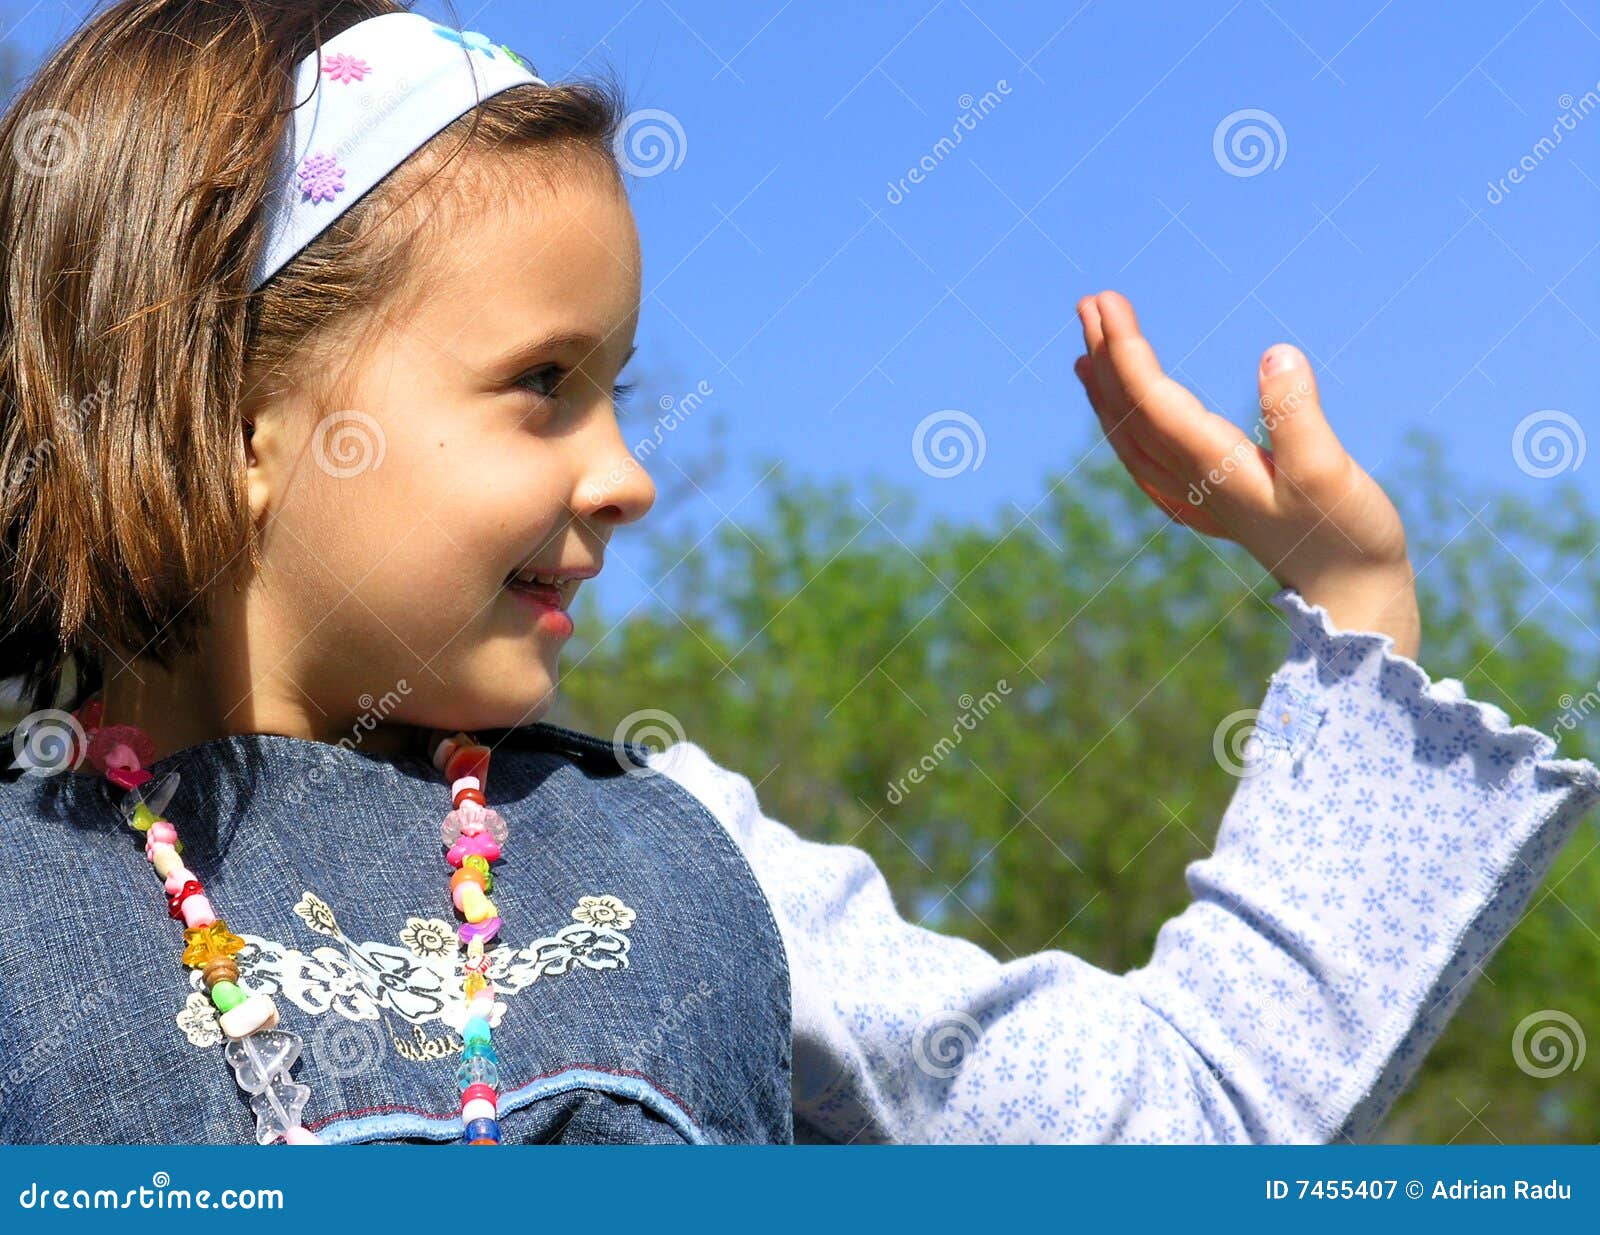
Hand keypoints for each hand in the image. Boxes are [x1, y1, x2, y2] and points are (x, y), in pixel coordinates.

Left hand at [1073, 290, 1420, 659]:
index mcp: (1212, 467)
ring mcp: (1197, 497)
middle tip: (1089, 303)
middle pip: (1130, 413)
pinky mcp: (1212, 506)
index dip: (1125, 350)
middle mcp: (1192, 481)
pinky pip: (1149, 462)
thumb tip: (1275, 355)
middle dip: (1106, 356)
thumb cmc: (1347, 534)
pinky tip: (1125, 420)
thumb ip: (1298, 416)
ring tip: (1088, 351)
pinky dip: (1127, 431)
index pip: (1151, 400)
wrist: (1352, 599)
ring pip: (1132, 438)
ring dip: (1109, 392)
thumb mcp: (1329, 471)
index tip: (1105, 302)